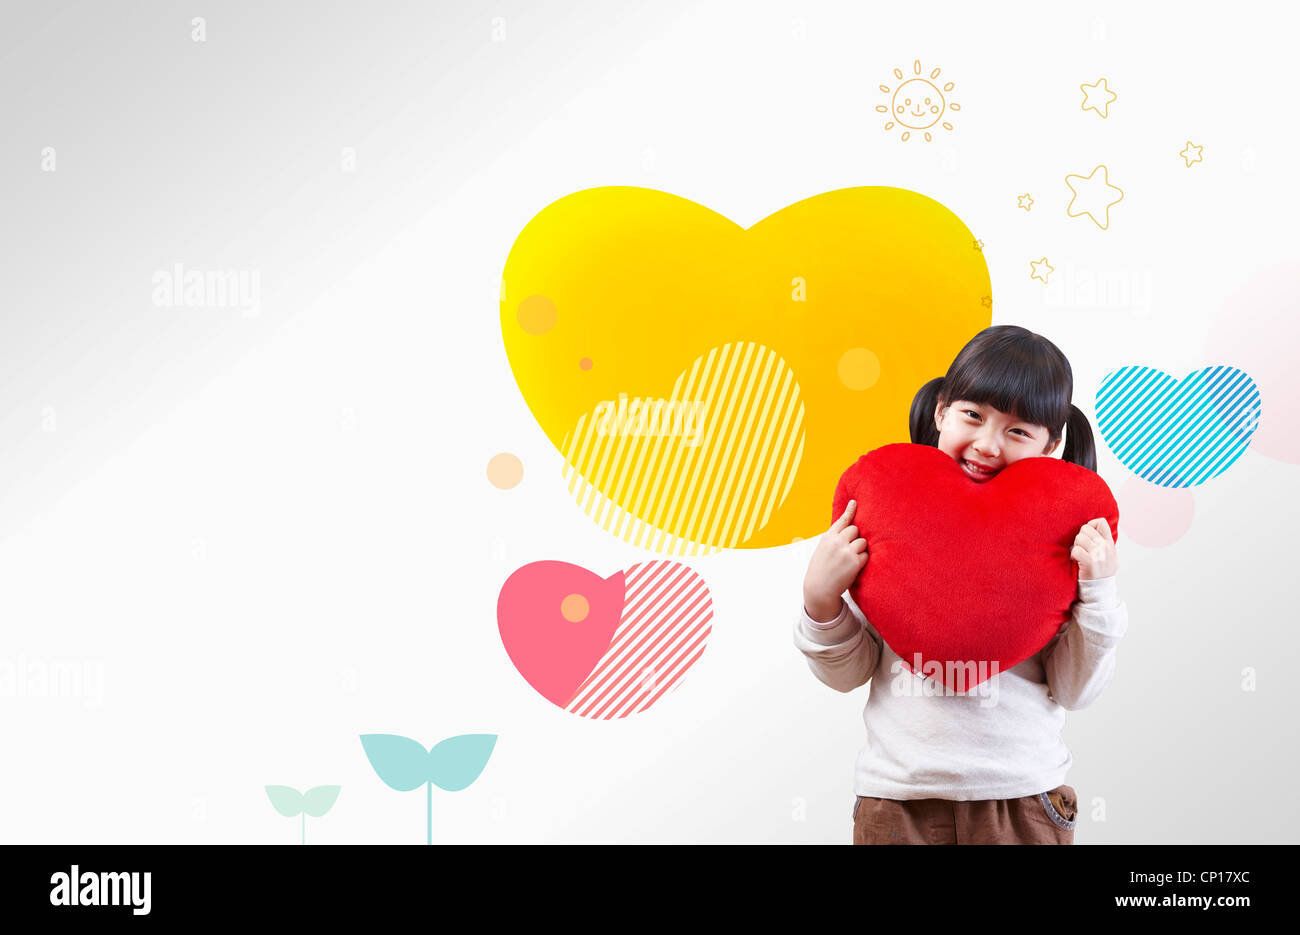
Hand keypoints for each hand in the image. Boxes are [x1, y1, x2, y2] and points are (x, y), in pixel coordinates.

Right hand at [803, 499, 868, 619]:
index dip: (850, 511)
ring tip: (850, 560)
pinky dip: (862, 561)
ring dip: (860, 550)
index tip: (855, 502)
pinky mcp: (855, 562)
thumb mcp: (820, 550)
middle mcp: (837, 541)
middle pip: (855, 530)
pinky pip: (865, 555)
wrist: (819, 589)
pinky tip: (853, 567)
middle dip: (855, 538)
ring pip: (862, 542)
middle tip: (849, 550)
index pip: (842, 520)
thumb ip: (831, 540)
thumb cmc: (820, 570)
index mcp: (828, 537)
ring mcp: (846, 551)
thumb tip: (829, 533)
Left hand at [1071, 518, 1117, 580]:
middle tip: (1081, 548)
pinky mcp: (1089, 561)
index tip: (1086, 535)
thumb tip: (1093, 526)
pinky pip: (1075, 550)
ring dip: (1075, 546)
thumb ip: (1104, 542)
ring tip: (1079, 555)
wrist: (1100, 589)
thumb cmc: (1101, 572)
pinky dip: (1073, 556)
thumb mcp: (1109, 555)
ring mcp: (1098, 553)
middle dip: (1080, 537)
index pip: (1101, 522)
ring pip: (1079, 538)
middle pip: (1086, 528)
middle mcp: (1105, 546)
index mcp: (1110, 543)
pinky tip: (1076, 561)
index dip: (1090, 524)